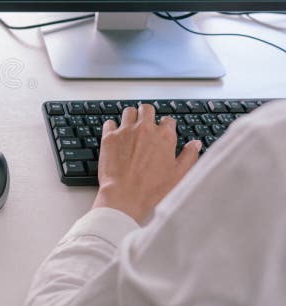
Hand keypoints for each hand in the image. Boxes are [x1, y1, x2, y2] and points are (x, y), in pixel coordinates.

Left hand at [92, 104, 201, 223]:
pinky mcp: (109, 137)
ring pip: (128, 112)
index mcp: (165, 136)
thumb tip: (195, 144)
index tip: (162, 133)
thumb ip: (189, 156)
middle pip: (147, 109)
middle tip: (144, 125)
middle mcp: (145, 129)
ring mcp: (125, 131)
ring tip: (130, 128)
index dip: (165, 127)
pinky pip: (110, 123)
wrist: (125, 196)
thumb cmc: (152, 189)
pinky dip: (112, 128)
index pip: (168, 120)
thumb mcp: (179, 175)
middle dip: (147, 115)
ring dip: (130, 118)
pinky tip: (115, 136)